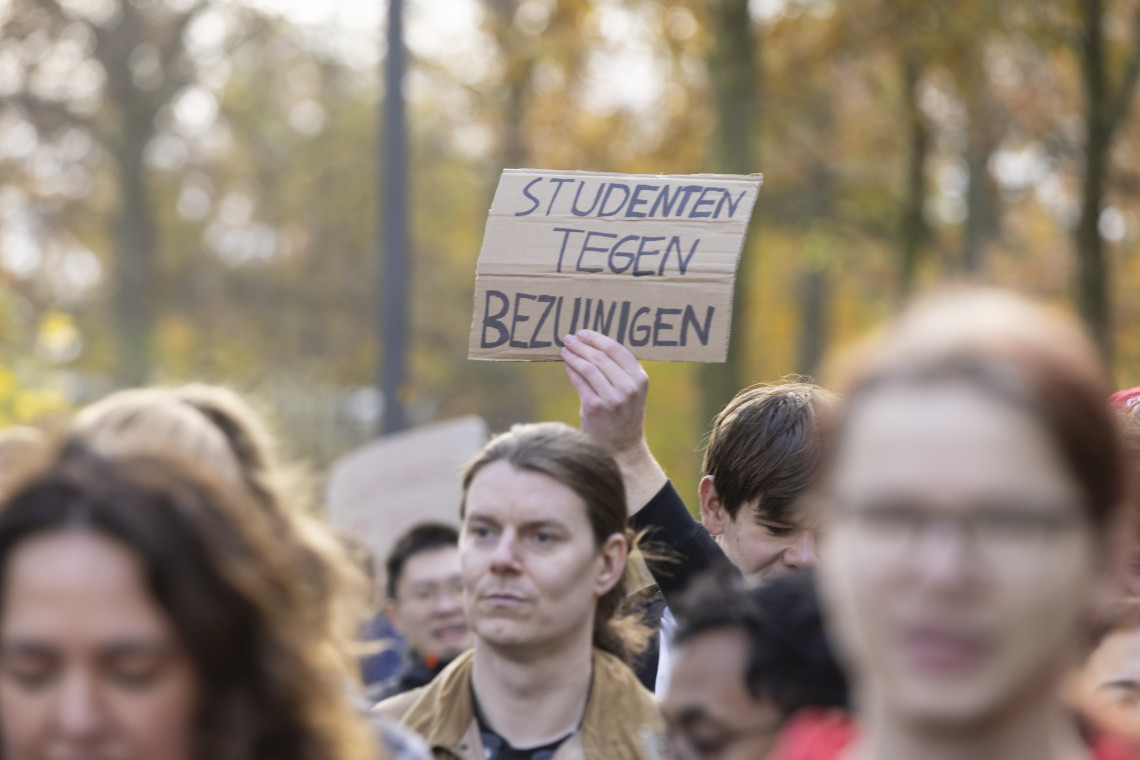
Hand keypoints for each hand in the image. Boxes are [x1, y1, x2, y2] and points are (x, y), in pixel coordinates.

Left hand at [561, 330, 666, 514]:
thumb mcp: (630, 391)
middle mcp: (629, 387)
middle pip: (601, 356)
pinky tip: (566, 363)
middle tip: (570, 337)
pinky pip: (580, 381)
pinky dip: (571, 370)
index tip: (585, 332)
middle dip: (583, 344)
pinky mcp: (596, 407)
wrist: (622, 447)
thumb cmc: (623, 416)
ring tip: (565, 348)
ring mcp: (613, 398)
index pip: (618, 350)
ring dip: (574, 355)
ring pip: (589, 367)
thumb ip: (619, 371)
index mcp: (640, 379)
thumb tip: (593, 346)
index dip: (599, 338)